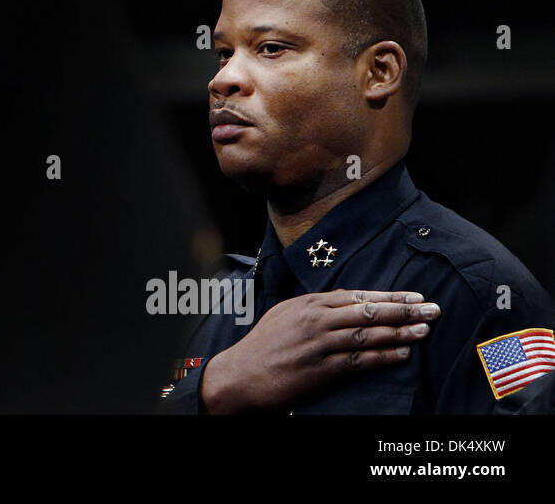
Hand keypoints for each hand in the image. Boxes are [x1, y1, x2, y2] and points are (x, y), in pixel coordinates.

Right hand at [199, 289, 439, 413]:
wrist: (239, 374)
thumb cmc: (262, 345)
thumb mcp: (284, 315)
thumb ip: (314, 308)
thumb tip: (344, 300)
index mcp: (308, 305)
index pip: (356, 296)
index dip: (388, 296)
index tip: (413, 296)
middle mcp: (315, 321)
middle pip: (368, 312)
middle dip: (403, 309)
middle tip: (431, 309)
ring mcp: (318, 345)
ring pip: (367, 335)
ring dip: (400, 332)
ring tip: (424, 330)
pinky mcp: (320, 370)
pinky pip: (358, 361)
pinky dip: (382, 357)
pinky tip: (402, 354)